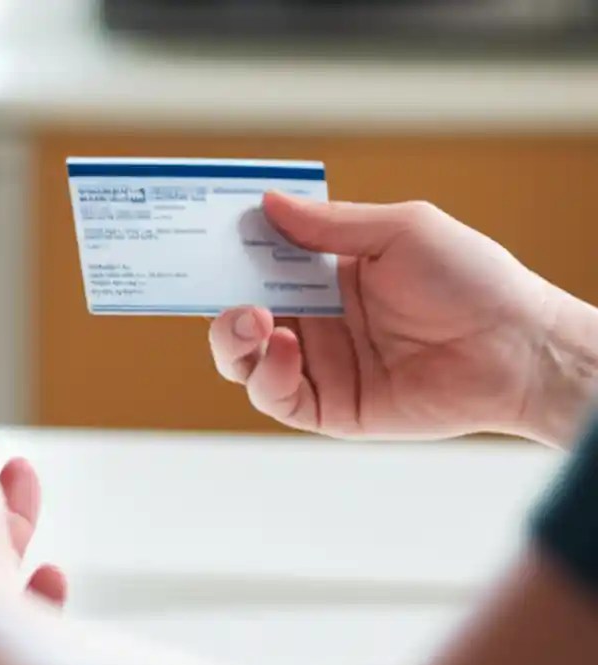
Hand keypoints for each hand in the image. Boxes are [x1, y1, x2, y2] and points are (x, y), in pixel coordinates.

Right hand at [210, 192, 596, 444]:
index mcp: (326, 275)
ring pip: (246, 361)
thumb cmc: (471, 279)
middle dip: (219, 306)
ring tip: (254, 321)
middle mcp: (316, 321)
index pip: (258, 265)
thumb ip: (330, 224)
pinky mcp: (332, 408)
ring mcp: (320, 366)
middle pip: (239, 317)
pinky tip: (287, 349)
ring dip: (233, 341)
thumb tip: (268, 203)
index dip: (226, 256)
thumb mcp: (399, 231)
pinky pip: (278, 398)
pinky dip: (268, 376)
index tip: (199, 243)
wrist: (517, 346)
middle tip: (225, 294)